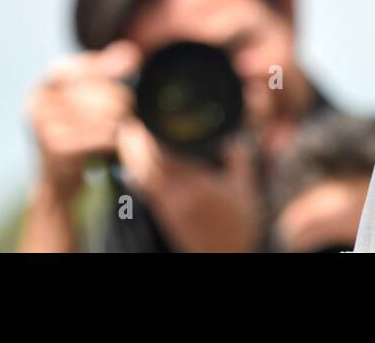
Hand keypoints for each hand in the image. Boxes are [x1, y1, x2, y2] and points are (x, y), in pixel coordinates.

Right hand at [28, 40, 139, 199]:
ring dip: (118, 121)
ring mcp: (42, 125)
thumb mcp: (83, 102)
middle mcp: (37, 102)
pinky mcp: (53, 147)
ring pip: (98, 113)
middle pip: (92, 90)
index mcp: (43, 87)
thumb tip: (132, 51)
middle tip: (131, 110)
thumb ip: (104, 73)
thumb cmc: (75, 137)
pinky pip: (97, 135)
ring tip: (124, 127)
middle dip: (118, 99)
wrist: (56, 185)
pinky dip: (112, 139)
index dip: (105, 65)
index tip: (134, 61)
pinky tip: (114, 145)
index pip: (79, 67)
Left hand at [116, 121, 263, 252]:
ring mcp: (167, 207)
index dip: (150, 135)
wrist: (225, 258)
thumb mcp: (246, 189)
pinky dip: (137, 169)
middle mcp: (176, 196)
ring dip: (131, 154)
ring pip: (140, 175)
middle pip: (144, 164)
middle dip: (133, 141)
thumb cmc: (238, 226)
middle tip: (130, 119)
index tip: (145, 115)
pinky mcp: (164, 214)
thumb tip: (234, 135)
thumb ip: (240, 159)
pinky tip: (136, 158)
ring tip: (128, 133)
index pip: (165, 156)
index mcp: (196, 187)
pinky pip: (144, 186)